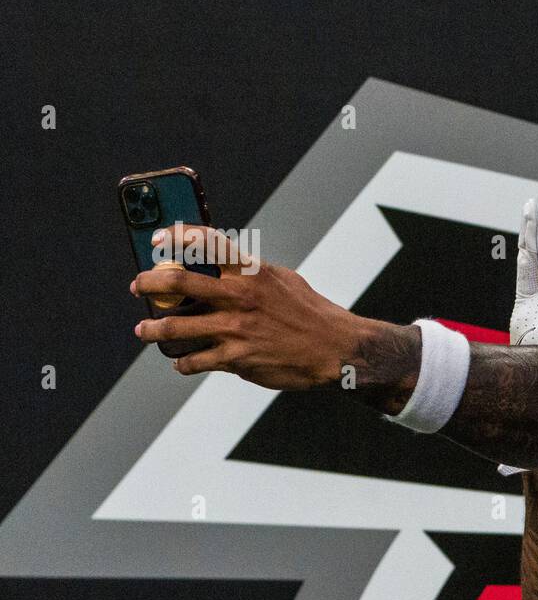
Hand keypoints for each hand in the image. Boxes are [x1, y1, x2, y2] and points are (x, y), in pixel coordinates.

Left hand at [132, 224, 376, 390]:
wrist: (336, 349)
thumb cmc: (312, 313)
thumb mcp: (284, 280)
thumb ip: (252, 273)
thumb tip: (225, 267)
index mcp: (252, 273)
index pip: (206, 243)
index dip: (175, 236)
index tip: (157, 239)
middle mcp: (240, 298)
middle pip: (177, 283)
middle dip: (149, 283)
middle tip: (139, 286)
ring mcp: (236, 330)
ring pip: (176, 328)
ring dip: (153, 329)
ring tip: (144, 329)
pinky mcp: (237, 359)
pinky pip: (196, 361)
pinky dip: (183, 362)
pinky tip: (180, 361)